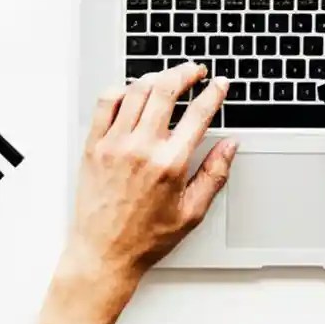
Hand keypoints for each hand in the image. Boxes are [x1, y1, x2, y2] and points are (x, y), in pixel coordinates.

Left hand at [40, 63, 235, 323]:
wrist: (103, 253)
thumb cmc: (145, 237)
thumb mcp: (192, 212)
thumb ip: (215, 174)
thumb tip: (230, 146)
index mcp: (169, 164)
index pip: (198, 114)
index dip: (214, 93)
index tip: (219, 84)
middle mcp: (141, 148)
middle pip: (166, 89)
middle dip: (185, 73)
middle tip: (195, 71)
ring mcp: (114, 144)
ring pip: (136, 90)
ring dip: (156, 76)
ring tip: (168, 77)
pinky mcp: (94, 145)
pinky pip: (106, 103)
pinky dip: (121, 90)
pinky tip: (132, 92)